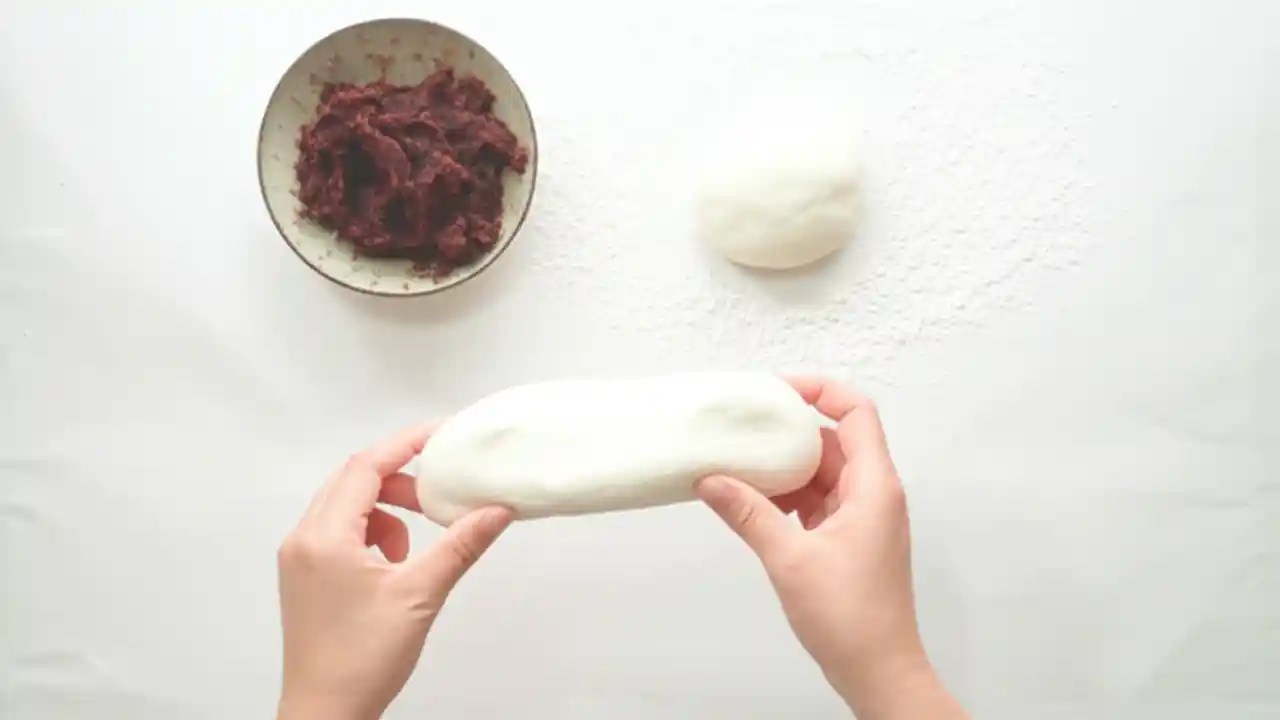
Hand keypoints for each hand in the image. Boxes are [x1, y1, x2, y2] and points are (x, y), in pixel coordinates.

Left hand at [276, 423, 513, 719]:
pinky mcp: (303, 577)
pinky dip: (370, 532)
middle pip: (351, 480)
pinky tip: (393, 565)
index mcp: (325, 537)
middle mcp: (303, 539)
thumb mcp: (421, 595)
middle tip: (438, 490)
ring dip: (385, 507)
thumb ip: (460, 545)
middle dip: (398, 478)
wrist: (326, 714)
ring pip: (344, 505)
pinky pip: (337, 531)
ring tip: (416, 541)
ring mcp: (298, 558)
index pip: (365, 467)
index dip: (405, 444)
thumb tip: (497, 509)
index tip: (440, 434)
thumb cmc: (364, 660)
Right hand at [695, 378, 965, 718]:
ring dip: (785, 468)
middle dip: (788, 432)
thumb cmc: (850, 617)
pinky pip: (819, 500)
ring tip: (739, 463)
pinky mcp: (852, 539)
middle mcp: (874, 493)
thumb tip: (710, 479)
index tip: (776, 390)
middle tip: (744, 427)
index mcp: (873, 486)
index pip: (856, 411)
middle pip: (834, 439)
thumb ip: (748, 514)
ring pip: (823, 472)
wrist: (879, 671)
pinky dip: (789, 495)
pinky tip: (754, 501)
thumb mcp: (789, 559)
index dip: (819, 390)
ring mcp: (864, 517)